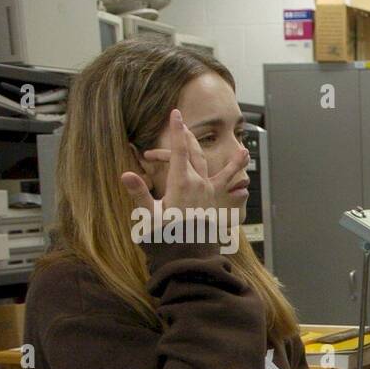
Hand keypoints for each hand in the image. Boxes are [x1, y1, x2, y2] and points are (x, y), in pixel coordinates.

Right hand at [120, 109, 248, 237]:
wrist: (188, 255)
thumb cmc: (165, 236)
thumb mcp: (149, 216)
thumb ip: (139, 194)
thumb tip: (126, 174)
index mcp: (181, 183)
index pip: (178, 150)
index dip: (176, 131)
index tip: (175, 113)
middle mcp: (198, 184)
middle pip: (194, 153)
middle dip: (186, 137)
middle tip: (181, 123)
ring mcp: (209, 193)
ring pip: (214, 167)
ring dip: (223, 158)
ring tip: (242, 151)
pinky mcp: (214, 203)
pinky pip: (226, 185)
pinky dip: (234, 176)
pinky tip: (244, 176)